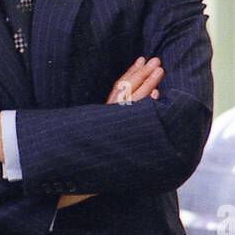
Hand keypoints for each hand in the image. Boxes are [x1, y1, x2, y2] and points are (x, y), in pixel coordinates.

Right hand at [60, 58, 166, 209]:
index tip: (142, 58)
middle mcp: (106, 115)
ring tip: (160, 70)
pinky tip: (156, 95)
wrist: (73, 175)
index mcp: (102, 112)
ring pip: (132, 99)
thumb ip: (111, 118)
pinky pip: (132, 116)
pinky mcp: (118, 135)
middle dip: (142, 73)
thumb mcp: (99, 130)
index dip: (131, 72)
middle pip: (126, 88)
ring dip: (147, 83)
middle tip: (156, 59)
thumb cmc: (88, 156)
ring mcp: (112, 124)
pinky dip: (145, 105)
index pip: (118, 86)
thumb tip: (134, 105)